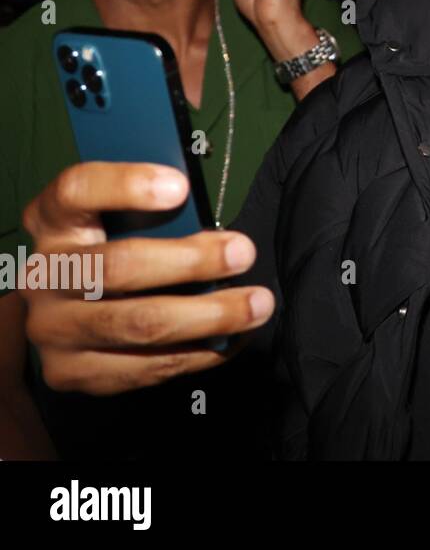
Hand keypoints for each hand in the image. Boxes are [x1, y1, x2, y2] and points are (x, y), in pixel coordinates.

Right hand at [20, 162, 273, 395]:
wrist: (67, 316)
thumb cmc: (116, 251)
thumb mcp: (120, 223)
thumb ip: (154, 217)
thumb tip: (216, 232)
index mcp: (53, 221)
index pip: (76, 190)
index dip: (126, 186)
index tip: (180, 187)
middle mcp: (44, 275)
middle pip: (118, 266)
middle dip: (192, 261)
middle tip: (244, 253)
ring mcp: (51, 328)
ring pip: (138, 324)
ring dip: (210, 316)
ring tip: (257, 305)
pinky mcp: (69, 372)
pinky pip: (145, 368)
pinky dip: (199, 353)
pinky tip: (234, 338)